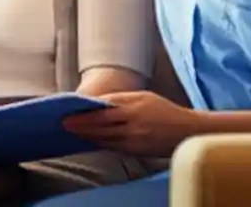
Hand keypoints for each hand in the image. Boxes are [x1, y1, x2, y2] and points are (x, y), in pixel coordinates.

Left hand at [62, 91, 198, 156]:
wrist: (186, 131)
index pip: (102, 112)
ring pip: (104, 139)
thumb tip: (97, 103)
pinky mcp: (136, 152)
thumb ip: (120, 100)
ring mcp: (134, 141)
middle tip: (64, 125)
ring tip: (75, 132)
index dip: (84, 115)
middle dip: (80, 127)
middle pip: (100, 127)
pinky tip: (92, 140)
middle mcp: (133, 125)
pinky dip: (101, 143)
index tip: (69, 114)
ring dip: (88, 136)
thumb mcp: (142, 97)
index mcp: (134, 108)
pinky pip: (113, 147)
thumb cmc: (163, 110)